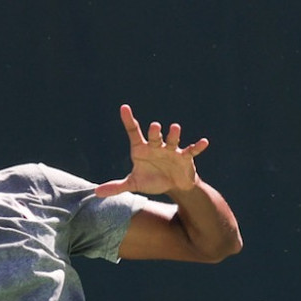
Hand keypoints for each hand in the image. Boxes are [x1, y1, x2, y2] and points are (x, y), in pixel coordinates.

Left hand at [94, 104, 209, 197]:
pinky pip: (191, 150)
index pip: (134, 132)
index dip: (128, 120)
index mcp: (142, 149)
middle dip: (155, 132)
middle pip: (155, 136)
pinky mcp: (185, 158)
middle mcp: (157, 146)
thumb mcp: (134, 184)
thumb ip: (116, 186)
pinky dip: (197, 146)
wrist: (173, 185)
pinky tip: (204, 142)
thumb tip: (96, 192)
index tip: (124, 108)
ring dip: (174, 135)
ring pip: (172, 140)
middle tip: (154, 126)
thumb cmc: (152, 179)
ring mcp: (171, 150)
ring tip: (175, 127)